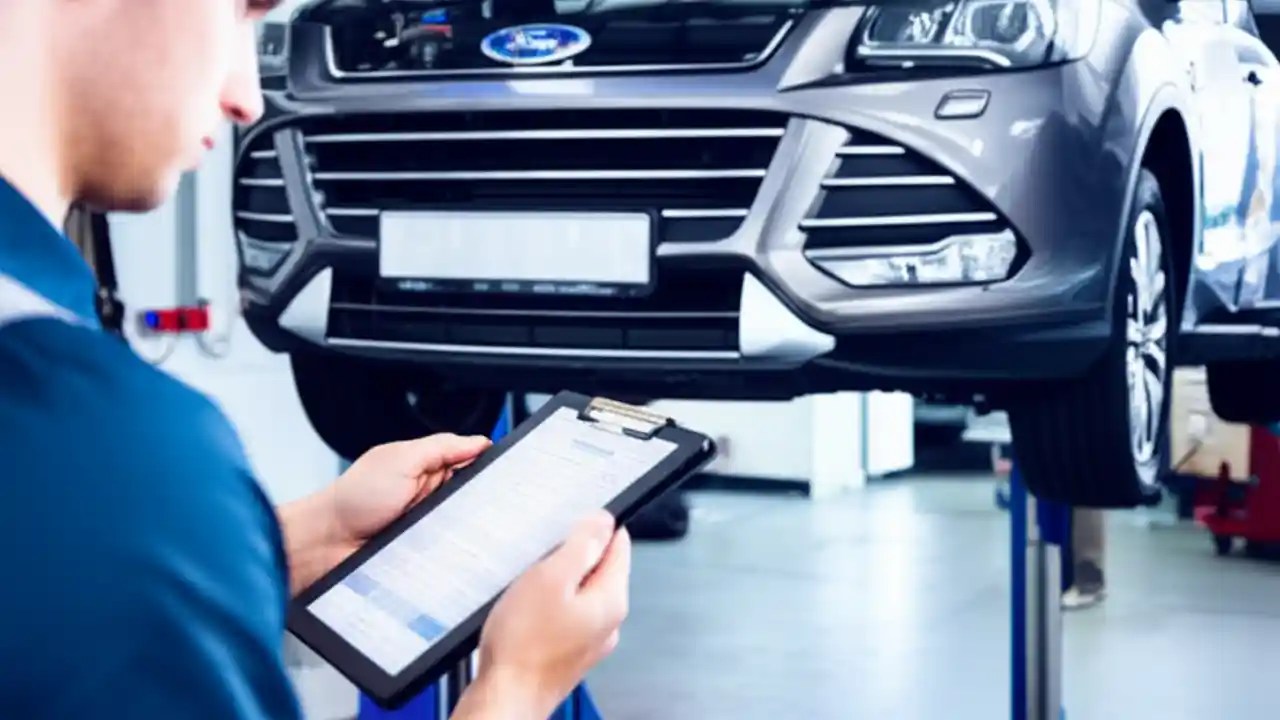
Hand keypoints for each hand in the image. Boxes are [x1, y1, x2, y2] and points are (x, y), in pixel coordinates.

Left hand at [328, 433, 490, 553]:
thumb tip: (480, 442)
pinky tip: (450, 552)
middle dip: (481, 505)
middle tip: (476, 506)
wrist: (325, 543)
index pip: (472, 466)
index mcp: (428, 470)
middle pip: (475, 500)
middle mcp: (432, 499)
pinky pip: (450, 554)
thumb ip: (441, 447)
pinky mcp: (425, 555)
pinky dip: (452, 554)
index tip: (504, 475)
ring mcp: (430, 528)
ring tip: (455, 530)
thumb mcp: (400, 459)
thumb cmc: (354, 498)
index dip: (489, 470)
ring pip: (466, 530)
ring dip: (464, 531)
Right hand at [452, 511, 631, 718]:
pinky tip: (525, 611)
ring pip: (579, 592)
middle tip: (541, 560)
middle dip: (572, 556)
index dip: (595, 527)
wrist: (505, 697)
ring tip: (529, 588)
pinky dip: (547, 606)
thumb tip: (603, 521)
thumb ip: (582, 545)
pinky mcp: (567, 651)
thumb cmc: (524, 645)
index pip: (620, 545)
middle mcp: (607, 622)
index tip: (570, 526)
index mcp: (611, 599)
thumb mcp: (551, 577)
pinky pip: (564, 615)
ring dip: (556, 582)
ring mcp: (589, 639)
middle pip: (599, 568)